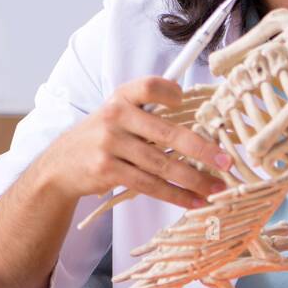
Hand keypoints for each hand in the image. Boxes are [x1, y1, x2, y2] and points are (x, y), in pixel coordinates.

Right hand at [37, 77, 230, 209]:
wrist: (61, 165)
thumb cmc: (102, 138)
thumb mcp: (118, 115)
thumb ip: (150, 114)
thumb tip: (200, 128)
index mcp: (122, 97)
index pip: (150, 86)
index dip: (172, 93)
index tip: (188, 101)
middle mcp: (115, 117)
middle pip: (167, 133)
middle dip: (202, 150)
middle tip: (226, 162)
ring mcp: (110, 144)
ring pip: (161, 164)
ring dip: (193, 180)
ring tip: (216, 188)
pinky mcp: (108, 170)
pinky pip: (149, 185)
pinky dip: (175, 195)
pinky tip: (193, 201)